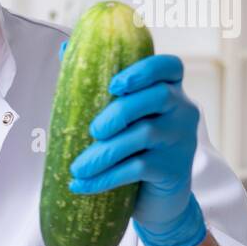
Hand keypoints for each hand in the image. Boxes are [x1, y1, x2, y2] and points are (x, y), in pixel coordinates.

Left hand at [65, 52, 206, 245]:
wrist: (160, 197)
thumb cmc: (134, 147)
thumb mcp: (121, 116)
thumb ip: (97, 83)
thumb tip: (64, 48)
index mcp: (169, 90)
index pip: (169, 66)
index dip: (144, 70)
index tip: (114, 85)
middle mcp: (182, 111)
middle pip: (157, 97)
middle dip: (121, 111)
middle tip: (93, 130)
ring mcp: (181, 140)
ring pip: (145, 135)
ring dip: (104, 152)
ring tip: (77, 167)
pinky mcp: (174, 169)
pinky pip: (138, 168)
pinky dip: (105, 177)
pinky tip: (81, 184)